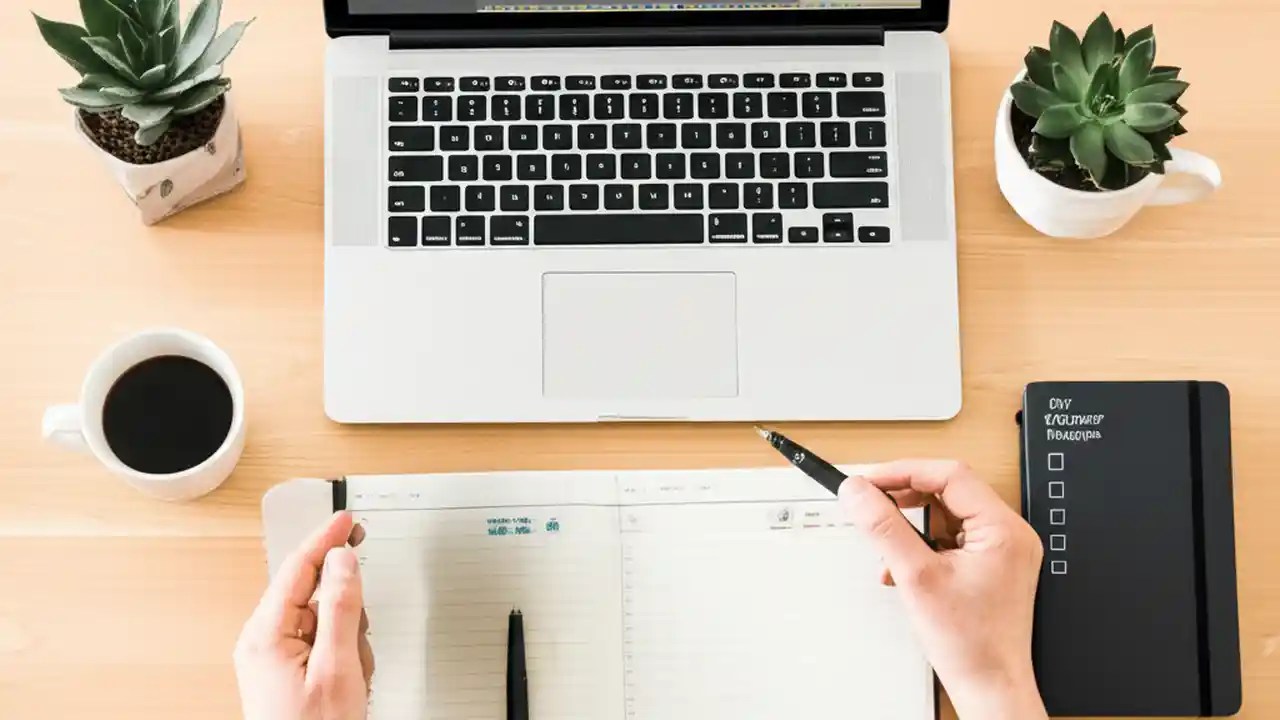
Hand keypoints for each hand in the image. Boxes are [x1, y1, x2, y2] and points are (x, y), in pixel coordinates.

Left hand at [234, 512, 373, 719]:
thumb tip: (343, 561)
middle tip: (358, 640)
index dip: (326, 539)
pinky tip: (348, 683)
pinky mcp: (286, 671)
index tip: (347, 519)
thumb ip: (342, 609)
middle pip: (315, 594)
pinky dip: (343, 656)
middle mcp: (262, 641)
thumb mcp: (337, 668)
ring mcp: (273, 658)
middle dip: (347, 613)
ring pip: (324, 621)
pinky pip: (322, 644)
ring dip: (349, 641)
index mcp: (265, 634)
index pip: (299, 569)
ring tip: (352, 677)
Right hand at [837, 461, 1047, 719]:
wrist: (989, 685)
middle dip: (904, 498)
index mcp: (1003, 529)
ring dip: (910, 525)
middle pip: (948, 490)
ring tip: (887, 546)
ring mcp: (1001, 550)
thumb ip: (884, 528)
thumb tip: (859, 493)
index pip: (949, 475)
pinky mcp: (990, 565)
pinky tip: (901, 567)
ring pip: (947, 514)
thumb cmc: (971, 644)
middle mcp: (1009, 534)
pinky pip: (951, 537)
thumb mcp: (916, 577)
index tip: (870, 482)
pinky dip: (922, 545)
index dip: (904, 472)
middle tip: (871, 503)